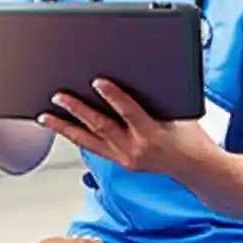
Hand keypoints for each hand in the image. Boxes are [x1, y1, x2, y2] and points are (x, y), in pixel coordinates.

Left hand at [40, 79, 216, 174]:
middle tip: (59, 96)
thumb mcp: (180, 113)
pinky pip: (94, 148)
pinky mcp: (121, 163)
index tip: (97, 81)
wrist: (196, 168)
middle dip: (77, 110)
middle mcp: (135, 150)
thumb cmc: (190, 137)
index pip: (129, 112)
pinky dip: (77, 136)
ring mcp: (126, 159)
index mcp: (153, 134)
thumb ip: (157, 99)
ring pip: (89, 141)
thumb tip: (136, 74)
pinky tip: (64, 127)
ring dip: (66, 127)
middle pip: (100, 127)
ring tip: (46, 116)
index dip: (113, 96)